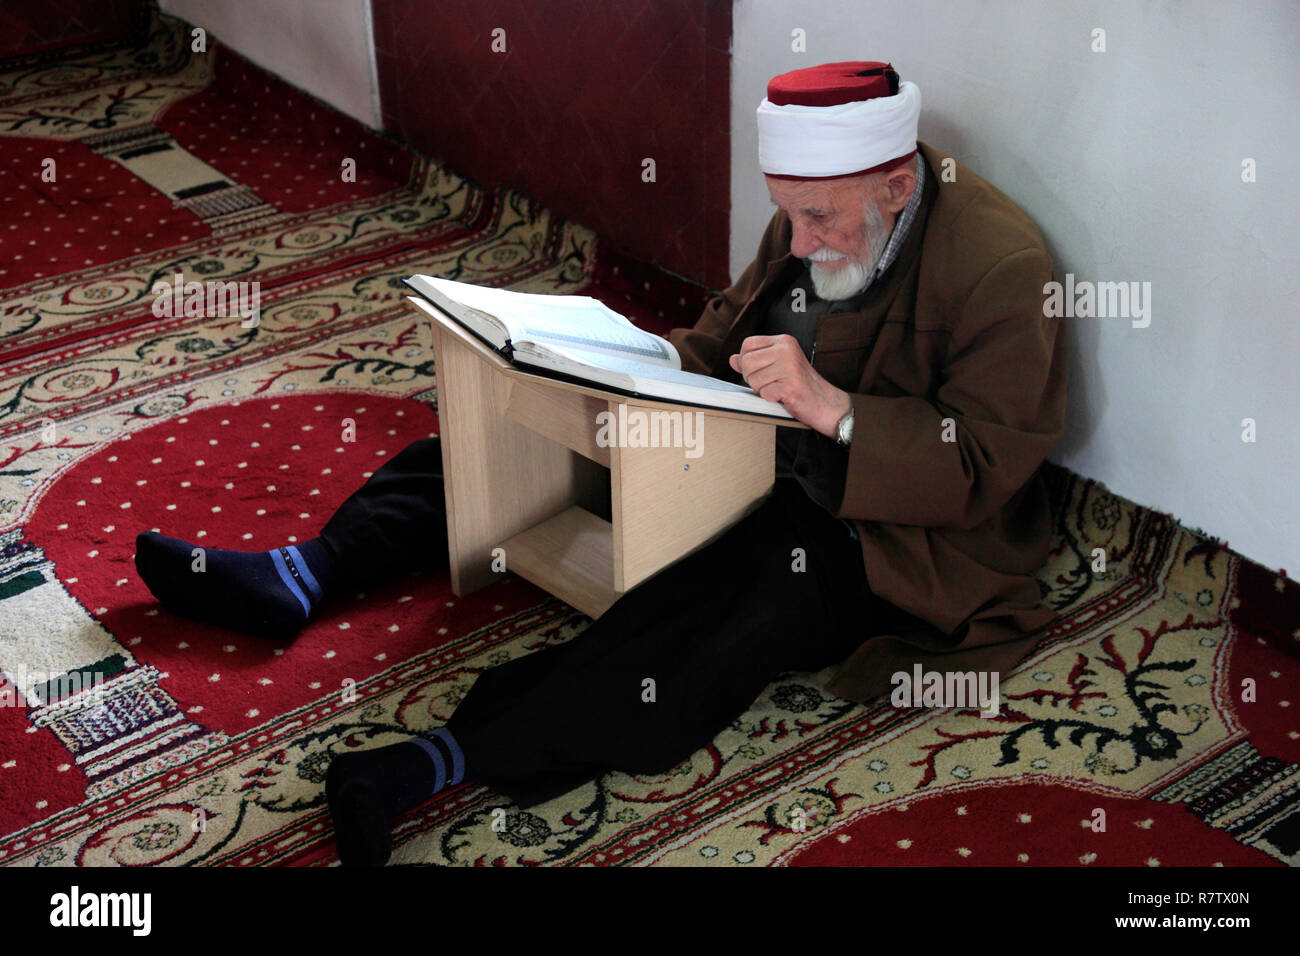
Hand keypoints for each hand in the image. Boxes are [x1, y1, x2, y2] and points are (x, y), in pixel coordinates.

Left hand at [729, 334, 852, 437]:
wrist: (826, 403)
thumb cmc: (800, 385)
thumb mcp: (777, 367)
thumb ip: (755, 361)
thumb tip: (732, 359)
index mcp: (784, 341)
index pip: (748, 344)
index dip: (746, 361)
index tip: (759, 371)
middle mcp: (787, 349)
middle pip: (747, 361)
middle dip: (752, 377)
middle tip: (769, 384)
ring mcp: (790, 366)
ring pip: (753, 379)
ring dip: (762, 390)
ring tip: (778, 390)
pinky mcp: (791, 385)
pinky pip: (764, 393)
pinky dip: (771, 399)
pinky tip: (784, 397)